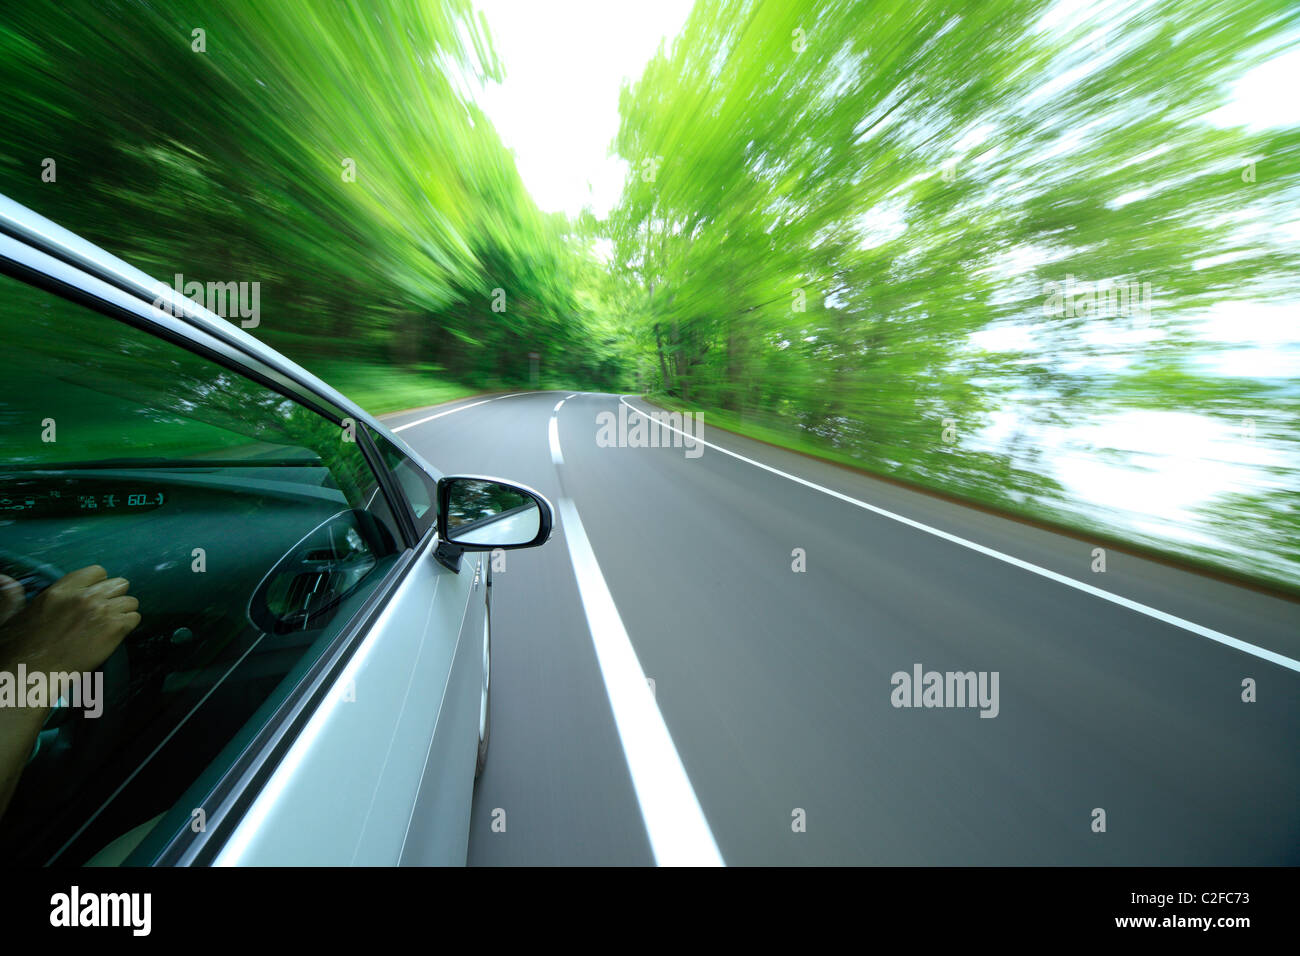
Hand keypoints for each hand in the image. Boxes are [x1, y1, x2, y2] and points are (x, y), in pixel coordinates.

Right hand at [0, 565, 139, 673]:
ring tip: (109, 626)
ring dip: (123, 612)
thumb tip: (5, 578)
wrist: (31, 675)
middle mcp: (84, 596)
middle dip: (115, 596)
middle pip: (120, 583)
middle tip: (104, 613)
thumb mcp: (13, 616)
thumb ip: (13, 596)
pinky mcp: (114, 630)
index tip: (93, 596)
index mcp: (61, 590)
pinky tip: (115, 635)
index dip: (98, 584)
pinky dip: (128, 626)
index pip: (97, 572)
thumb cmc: (19, 649)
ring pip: (131, 601)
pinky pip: (134, 619)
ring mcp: (101, 612)